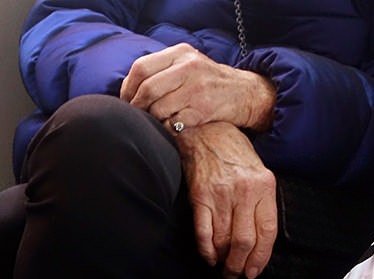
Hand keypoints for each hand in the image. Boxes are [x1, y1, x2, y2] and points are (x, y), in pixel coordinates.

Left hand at [121, 43, 274, 132]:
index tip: (127, 99)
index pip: (141, 68)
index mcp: (181, 54)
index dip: (128, 87)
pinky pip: (174, 123)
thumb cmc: (211, 81)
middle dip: (137, 106)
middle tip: (137, 115)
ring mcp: (197, 89)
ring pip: (159, 108)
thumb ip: (163, 68)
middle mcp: (189, 68)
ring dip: (152, 119)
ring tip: (155, 121)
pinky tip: (172, 127)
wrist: (246, 93)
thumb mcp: (189, 63)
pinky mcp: (204, 110)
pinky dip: (168, 128)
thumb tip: (129, 87)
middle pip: (148, 89)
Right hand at [175, 122, 277, 278]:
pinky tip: (210, 257)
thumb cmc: (234, 152)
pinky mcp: (199, 195)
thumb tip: (259, 238)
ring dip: (224, 260)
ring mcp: (221, 194)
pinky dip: (206, 249)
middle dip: (241, 264)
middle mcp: (244, 192)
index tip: (255, 269)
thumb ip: (261, 202)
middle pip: (245, 240)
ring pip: (224, 239)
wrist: (205, 129)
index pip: (267, 231)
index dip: (261, 256)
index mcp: (264, 186)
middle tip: (238, 274)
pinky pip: (204, 230)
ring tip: (224, 268)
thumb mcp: (259, 172)